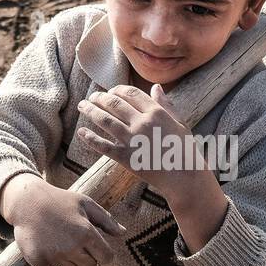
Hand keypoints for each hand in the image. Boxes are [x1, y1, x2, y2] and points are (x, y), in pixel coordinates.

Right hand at [0, 174, 124, 265]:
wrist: (26, 201)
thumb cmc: (59, 200)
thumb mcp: (85, 203)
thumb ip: (106, 219)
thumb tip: (123, 233)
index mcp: (86, 232)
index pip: (107, 259)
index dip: (106, 258)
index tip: (99, 253)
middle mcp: (71, 246)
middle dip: (87, 258)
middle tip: (76, 244)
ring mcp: (54, 255)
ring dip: (71, 265)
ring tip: (63, 249)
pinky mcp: (38, 261)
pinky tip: (54, 262)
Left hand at [75, 83, 210, 202]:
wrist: (185, 178)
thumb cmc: (184, 150)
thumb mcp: (179, 123)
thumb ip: (166, 104)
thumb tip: (156, 86)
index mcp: (156, 113)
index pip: (130, 93)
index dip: (116, 90)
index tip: (109, 92)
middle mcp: (142, 123)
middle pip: (114, 104)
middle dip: (99, 98)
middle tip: (91, 97)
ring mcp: (133, 140)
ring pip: (105, 120)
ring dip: (90, 111)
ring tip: (82, 106)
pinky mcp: (126, 158)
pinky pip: (104, 146)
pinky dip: (90, 138)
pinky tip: (81, 132)